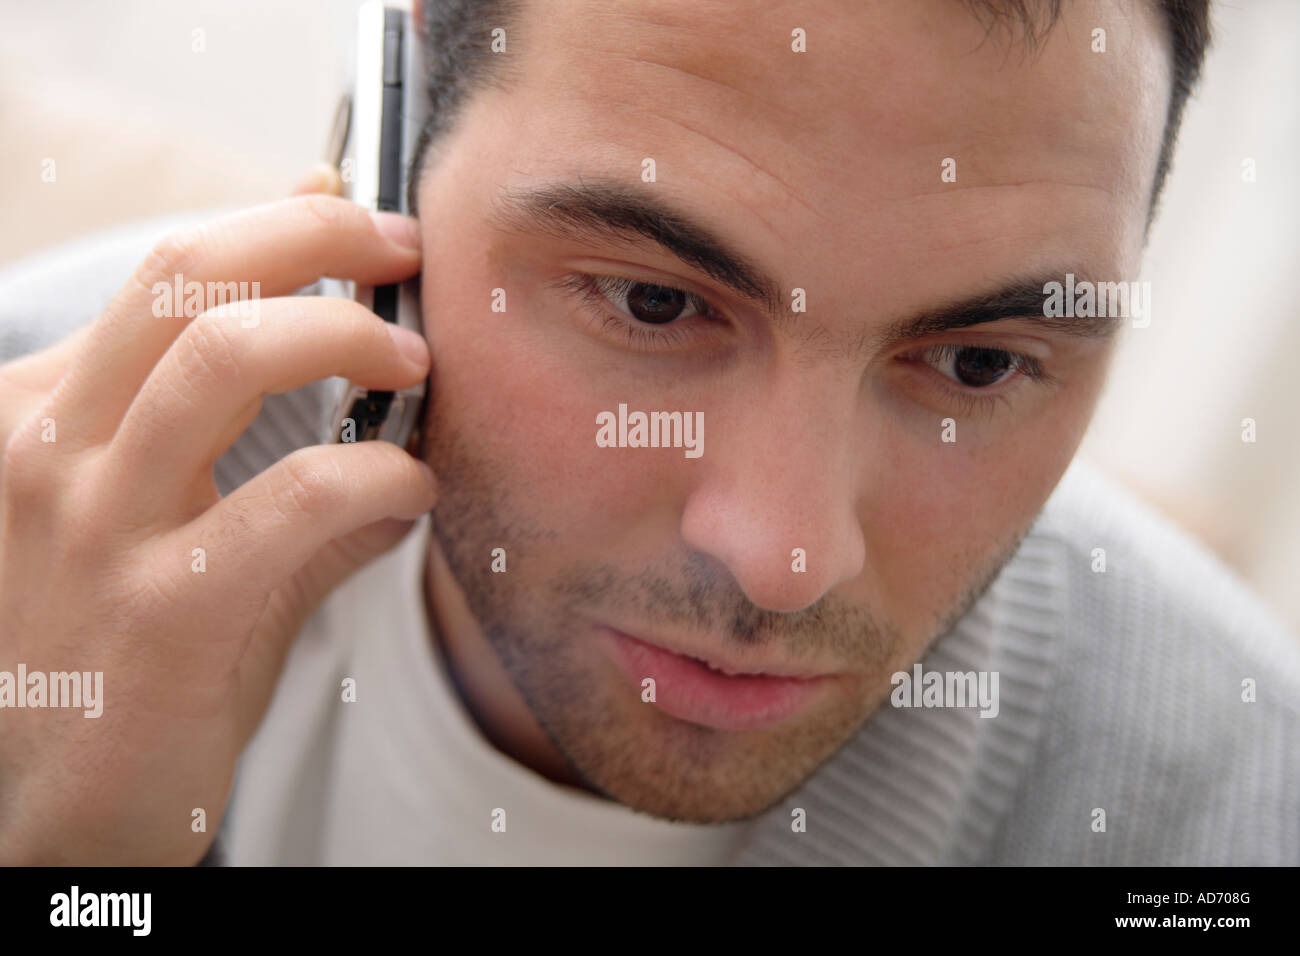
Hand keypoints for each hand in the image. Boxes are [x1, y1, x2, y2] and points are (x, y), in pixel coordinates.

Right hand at [0, 192, 434, 863]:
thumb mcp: (145, 534)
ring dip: (347, 333)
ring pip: (228, 355)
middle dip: (311, 238)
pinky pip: (298, 497)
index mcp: (38, 420)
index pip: (163, 277)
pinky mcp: (164, 617)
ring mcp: (96, 530)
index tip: (342, 210)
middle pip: (186, 277)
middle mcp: (47, 455)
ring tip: (413, 358)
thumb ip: (249, 457)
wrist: (42, 818)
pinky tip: (413, 484)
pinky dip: (378, 472)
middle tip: (399, 246)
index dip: (269, 226)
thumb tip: (375, 395)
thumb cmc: (105, 661)